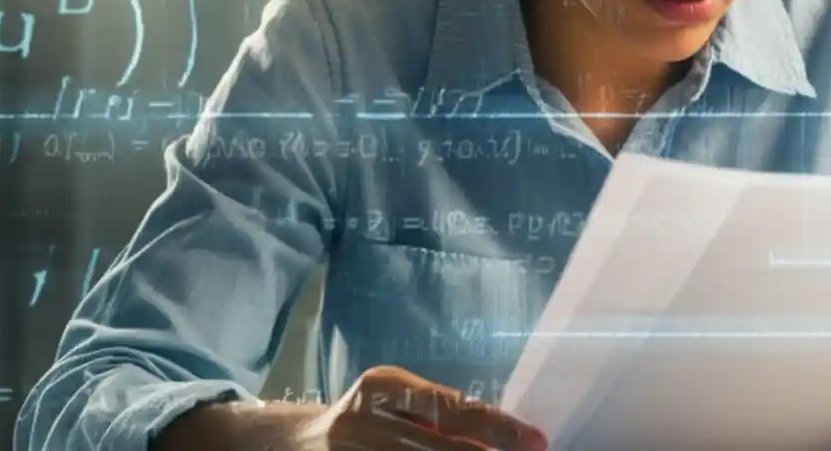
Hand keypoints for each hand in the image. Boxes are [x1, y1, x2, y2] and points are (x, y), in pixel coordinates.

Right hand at [296, 365, 547, 450]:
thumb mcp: (394, 402)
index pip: (451, 406)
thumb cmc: (364, 418)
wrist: (294, 443)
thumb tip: (503, 435)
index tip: (536, 441)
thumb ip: (437, 413)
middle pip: (438, 447)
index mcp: (383, 386)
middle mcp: (363, 418)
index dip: (497, 427)